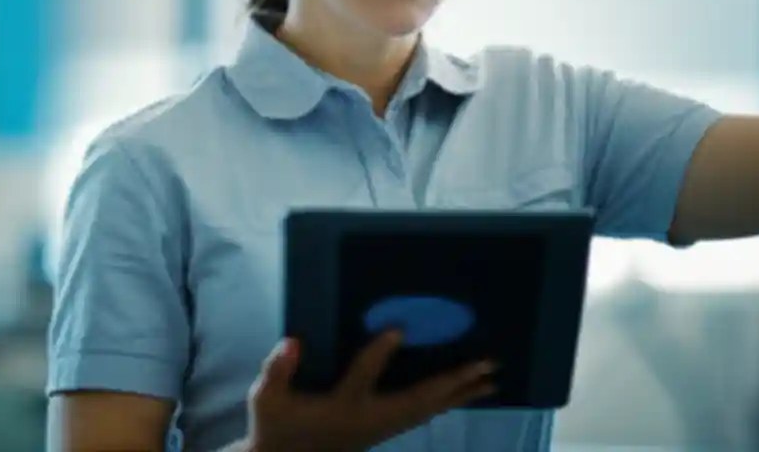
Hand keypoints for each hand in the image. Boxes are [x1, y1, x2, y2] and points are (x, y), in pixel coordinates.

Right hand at [246, 332, 496, 451]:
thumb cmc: (274, 426)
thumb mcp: (266, 398)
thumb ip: (278, 370)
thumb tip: (291, 342)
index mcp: (341, 407)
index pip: (362, 377)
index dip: (379, 354)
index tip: (398, 329)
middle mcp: (368, 419)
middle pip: (418, 400)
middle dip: (453, 382)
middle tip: (488, 364)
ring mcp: (380, 428)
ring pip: (428, 410)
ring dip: (460, 394)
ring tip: (492, 380)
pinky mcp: (384, 429)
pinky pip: (423, 414)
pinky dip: (447, 402)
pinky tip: (465, 394)